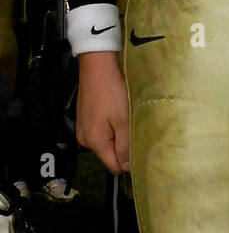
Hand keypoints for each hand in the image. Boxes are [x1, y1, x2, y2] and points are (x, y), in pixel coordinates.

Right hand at [76, 51, 130, 173]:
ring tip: (125, 116)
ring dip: (118, 134)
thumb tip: (128, 167)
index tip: (140, 149)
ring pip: (107, 141)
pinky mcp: (86, 118)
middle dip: (123, 145)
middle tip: (133, 127)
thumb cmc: (110, 89)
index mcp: (94, 141)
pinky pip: (102, 130)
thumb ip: (125, 146)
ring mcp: (84, 128)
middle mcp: (85, 138)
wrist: (97, 65)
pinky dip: (111, 124)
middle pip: (110, 154)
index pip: (114, 166)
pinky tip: (116, 111)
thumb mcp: (123, 120)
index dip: (128, 161)